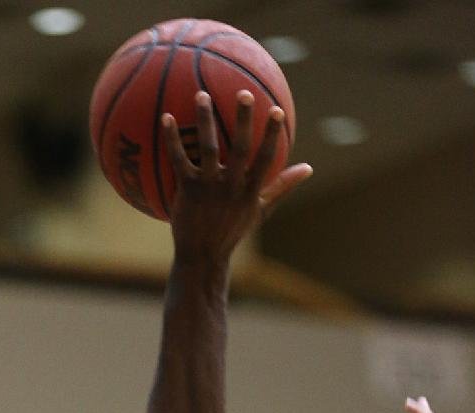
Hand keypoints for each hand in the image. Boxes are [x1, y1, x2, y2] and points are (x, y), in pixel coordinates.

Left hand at [161, 90, 311, 265]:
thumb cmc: (231, 230)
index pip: (266, 158)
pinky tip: (166, 117)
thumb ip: (282, 186)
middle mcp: (231, 187)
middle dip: (244, 121)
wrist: (202, 257)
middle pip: (241, 149)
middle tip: (244, 92)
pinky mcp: (187, 191)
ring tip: (201, 95)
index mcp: (250, 190)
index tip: (277, 111)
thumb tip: (308, 168)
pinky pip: (179, 160)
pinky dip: (172, 139)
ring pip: (209, 150)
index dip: (272, 135)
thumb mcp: (260, 210)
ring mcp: (209, 188)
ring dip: (205, 121)